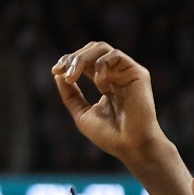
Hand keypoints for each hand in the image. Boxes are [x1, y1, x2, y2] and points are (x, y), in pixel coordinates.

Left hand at [54, 42, 171, 167]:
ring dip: (82, 58)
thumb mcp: (82, 113)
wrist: (131, 147)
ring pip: (101, 48)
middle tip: (63, 72)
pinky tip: (98, 81)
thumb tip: (57, 75)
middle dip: (73, 57)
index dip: (67, 61)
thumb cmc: (110, 136)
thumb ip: (70, 94)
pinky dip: (101, 64)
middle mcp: (116, 75)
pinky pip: (116, 55)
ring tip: (73, 75)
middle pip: (91, 49)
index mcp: (105, 83)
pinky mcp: (138, 74)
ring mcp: (127, 73)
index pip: (84, 60)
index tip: (55, 71)